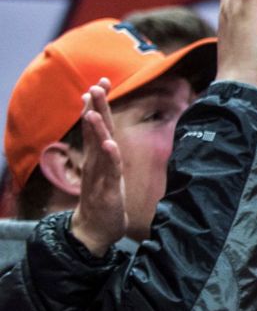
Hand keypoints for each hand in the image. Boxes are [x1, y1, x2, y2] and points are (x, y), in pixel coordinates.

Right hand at [69, 79, 124, 256]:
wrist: (95, 228)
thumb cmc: (102, 197)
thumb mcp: (106, 170)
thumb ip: (105, 150)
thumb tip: (106, 132)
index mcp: (98, 155)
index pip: (98, 124)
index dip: (99, 104)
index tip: (102, 81)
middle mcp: (96, 161)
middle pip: (96, 130)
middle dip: (96, 108)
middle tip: (95, 86)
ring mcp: (100, 175)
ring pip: (98, 147)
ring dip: (96, 128)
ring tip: (93, 110)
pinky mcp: (107, 190)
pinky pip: (109, 171)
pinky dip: (109, 157)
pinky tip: (109, 145)